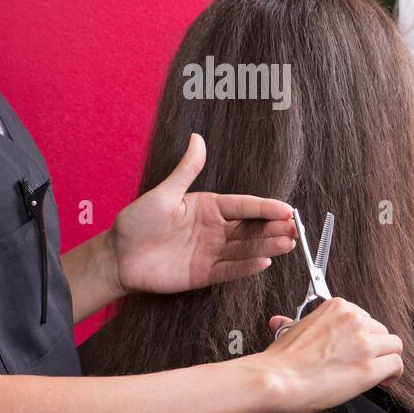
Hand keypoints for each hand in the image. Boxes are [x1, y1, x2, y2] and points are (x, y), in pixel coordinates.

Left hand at [109, 133, 295, 294]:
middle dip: (273, 228)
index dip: (265, 208)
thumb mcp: (163, 194)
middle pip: (250, 228)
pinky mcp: (203, 274)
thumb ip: (186, 170)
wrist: (118, 256)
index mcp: (208, 207)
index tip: (286, 209)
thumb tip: (197, 139)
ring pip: (245, 249)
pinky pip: (229, 269)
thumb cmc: (137, 222)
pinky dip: (247, 266)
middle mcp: (214, 229)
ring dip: (266, 246)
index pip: (243, 206)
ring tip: (288, 243)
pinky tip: (265, 260)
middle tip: (295, 228)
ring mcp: (210, 252)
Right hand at [258, 298, 403, 412]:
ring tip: (377, 373)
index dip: (363, 337)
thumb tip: (280, 321)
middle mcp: (354, 320)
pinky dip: (393, 374)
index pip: (365, 318)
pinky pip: (396, 365)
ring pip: (394, 346)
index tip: (358, 348)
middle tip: (364, 363)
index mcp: (338, 307)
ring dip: (386, 359)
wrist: (277, 379)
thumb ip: (295, 324)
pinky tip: (384, 381)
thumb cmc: (281, 360)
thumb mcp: (289, 330)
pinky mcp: (369, 368)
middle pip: (382, 331)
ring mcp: (363, 343)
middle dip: (375, 348)